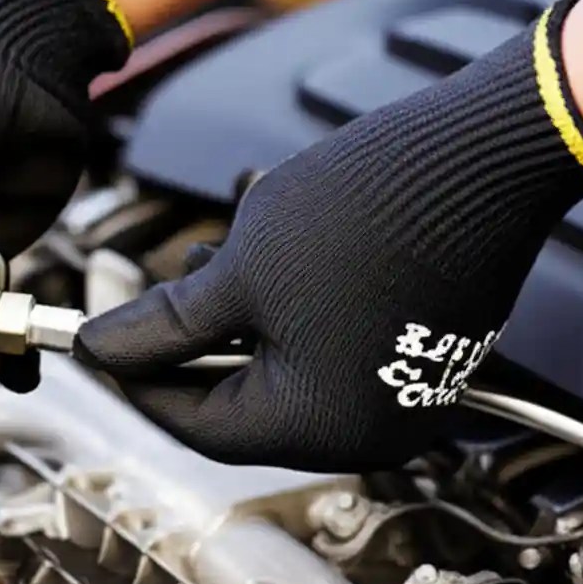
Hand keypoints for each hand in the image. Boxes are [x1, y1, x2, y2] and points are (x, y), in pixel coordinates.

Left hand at [75, 0, 582, 471]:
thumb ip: (164, 325)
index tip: (101, 345)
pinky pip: (329, 350)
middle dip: (192, 345)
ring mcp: (398, 394)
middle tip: (159, 293)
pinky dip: (286, 313)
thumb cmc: (369, 209)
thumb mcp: (241, 270)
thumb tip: (102, 350)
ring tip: (220, 255)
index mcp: (320, 425)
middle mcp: (367, 429)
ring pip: (284, 372)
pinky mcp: (418, 356)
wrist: (482, 154)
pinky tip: (269, 258)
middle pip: (242, 404)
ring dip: (238, 321)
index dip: (140, 381)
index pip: (198, 426)